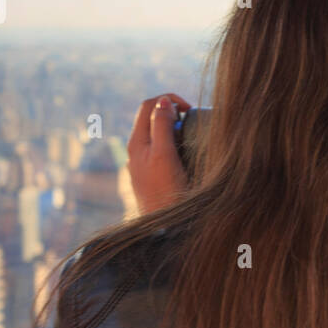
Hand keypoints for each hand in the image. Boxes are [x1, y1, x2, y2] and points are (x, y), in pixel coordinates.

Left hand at [127, 93, 190, 214]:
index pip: (149, 105)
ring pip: (156, 134)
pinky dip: (173, 144)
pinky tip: (186, 155)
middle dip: (172, 112)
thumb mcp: (165, 155)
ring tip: (191, 137)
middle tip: (192, 121)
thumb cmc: (165, 192)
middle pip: (150, 118)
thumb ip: (161, 126)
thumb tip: (163, 101)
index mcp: (137, 142)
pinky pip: (159, 150)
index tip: (189, 109)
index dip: (169, 100)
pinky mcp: (150, 175)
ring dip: (174, 128)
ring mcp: (142, 163)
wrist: (162, 228)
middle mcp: (135, 150)